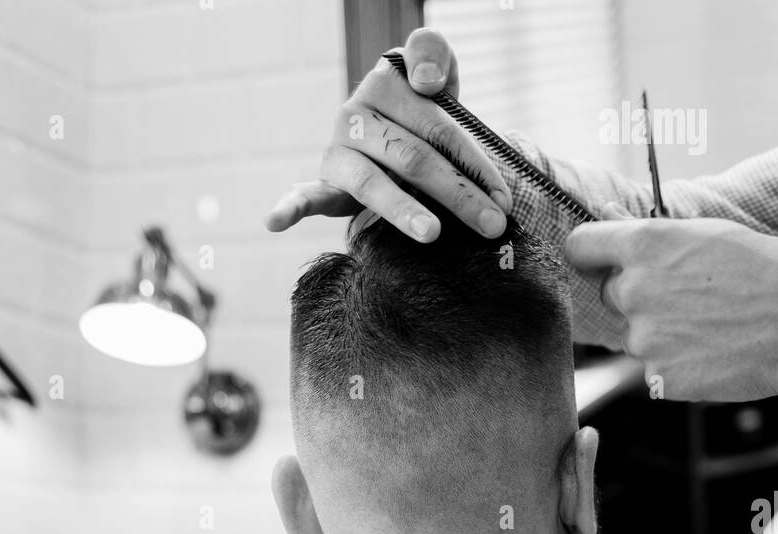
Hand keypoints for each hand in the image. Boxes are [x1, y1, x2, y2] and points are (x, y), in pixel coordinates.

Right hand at [264, 27, 509, 242]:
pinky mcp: (323, 181)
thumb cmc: (420, 116)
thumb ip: (435, 55)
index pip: (439, 128)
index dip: (475, 163)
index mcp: (386, 83)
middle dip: (458, 194)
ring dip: (404, 211)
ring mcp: (338, 150)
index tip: (503, 196)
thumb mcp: (437, 80)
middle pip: (414, 158)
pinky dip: (288, 207)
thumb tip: (424, 81)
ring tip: (433, 235)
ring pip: (374, 183)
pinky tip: (273, 222)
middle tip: (492, 226)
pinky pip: (304, 194)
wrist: (391, 136)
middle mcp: (356, 113)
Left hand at [565, 208, 777, 399]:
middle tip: (688, 296)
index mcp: (646, 245)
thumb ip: (659, 242)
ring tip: (712, 325)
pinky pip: (655, 367)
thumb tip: (621, 242)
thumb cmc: (771, 271)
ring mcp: (644, 339)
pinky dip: (678, 362)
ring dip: (661, 331)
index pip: (580, 246)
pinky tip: (714, 352)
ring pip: (635, 334)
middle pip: (610, 293)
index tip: (596, 261)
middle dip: (638, 294)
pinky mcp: (657, 377)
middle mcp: (634, 290)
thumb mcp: (711, 234)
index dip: (589, 254)